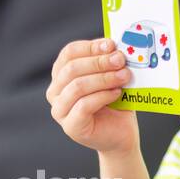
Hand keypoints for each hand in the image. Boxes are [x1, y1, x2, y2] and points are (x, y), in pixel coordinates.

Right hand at [46, 38, 138, 155]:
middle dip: (99, 62)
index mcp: (61, 74)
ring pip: (77, 86)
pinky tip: (117, 93)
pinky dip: (103, 96)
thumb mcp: (111, 76)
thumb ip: (108, 62)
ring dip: (104, 78)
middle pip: (72, 68)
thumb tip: (114, 46)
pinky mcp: (71, 126)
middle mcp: (55, 91)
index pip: (69, 53)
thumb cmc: (115, 103)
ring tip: (123, 77)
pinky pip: (84, 105)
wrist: (121, 134)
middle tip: (120, 60)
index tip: (111, 45)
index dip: (90, 47)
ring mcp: (60, 110)